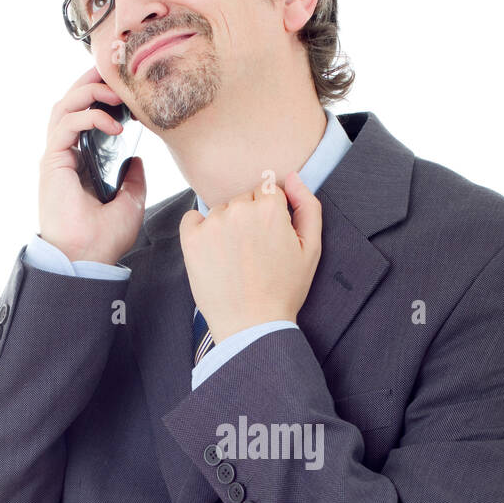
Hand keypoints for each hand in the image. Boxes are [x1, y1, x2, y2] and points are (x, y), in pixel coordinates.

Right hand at [38, 65, 145, 265]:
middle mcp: (65, 155)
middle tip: (115, 73)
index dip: (101, 98)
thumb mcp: (130, 202)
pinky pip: (67, 124)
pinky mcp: (52, 160)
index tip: (125, 91)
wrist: (88, 257)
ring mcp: (56, 156)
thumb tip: (137, 158)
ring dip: (89, 92)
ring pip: (64, 107)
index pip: (85, 117)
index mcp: (80, 163)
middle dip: (91, 83)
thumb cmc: (104, 238)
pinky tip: (113, 125)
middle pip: (71, 103)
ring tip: (116, 94)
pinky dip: (89, 116)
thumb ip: (132, 177)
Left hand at [178, 172, 321, 344]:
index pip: (268, 191)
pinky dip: (200, 230)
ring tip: (236, 259)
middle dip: (250, 218)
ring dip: (227, 226)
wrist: (252, 325)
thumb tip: (294, 177)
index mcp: (270, 208)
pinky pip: (193, 219)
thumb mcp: (311, 249)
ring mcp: (212, 224)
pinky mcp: (191, 239)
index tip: (271, 238)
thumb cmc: (284, 290)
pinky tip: (214, 253)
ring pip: (221, 210)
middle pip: (244, 199)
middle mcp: (239, 210)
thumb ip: (308, 206)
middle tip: (255, 252)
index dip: (272, 215)